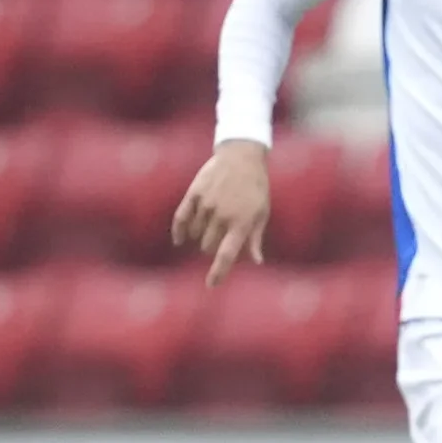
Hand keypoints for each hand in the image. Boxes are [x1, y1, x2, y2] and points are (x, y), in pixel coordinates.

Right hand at [170, 140, 270, 285]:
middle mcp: (222, 215)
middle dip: (213, 250)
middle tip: (222, 241)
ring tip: (214, 225)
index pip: (226, 254)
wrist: (241, 157)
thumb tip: (256, 261)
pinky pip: (180, 219)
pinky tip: (180, 240)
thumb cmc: (256, 188)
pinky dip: (179, 231)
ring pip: (196, 235)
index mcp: (242, 223)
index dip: (218, 272)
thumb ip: (255, 238)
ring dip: (201, 237)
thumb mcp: (262, 212)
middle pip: (208, 247)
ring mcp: (206, 205)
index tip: (211, 285)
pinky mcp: (193, 194)